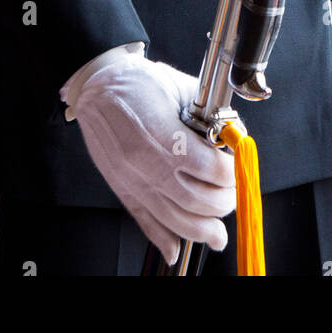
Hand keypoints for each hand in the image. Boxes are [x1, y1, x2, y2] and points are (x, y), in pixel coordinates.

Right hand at [70, 50, 236, 263]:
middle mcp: (151, 165)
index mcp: (168, 138)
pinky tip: (176, 249)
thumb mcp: (180, 87)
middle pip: (200, 201)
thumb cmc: (137, 83)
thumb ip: (208, 114)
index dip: (231, 174)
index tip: (235, 170)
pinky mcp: (122, 189)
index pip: (213, 171)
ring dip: (202, 231)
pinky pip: (145, 222)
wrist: (97, 86)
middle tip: (229, 195)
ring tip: (217, 234)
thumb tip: (232, 133)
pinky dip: (163, 239)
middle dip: (223, 203)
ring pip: (176, 221)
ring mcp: (135, 181)